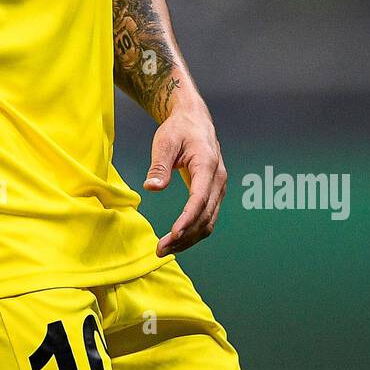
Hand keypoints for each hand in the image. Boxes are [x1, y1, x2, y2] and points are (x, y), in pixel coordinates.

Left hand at [144, 101, 227, 255]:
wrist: (194, 120)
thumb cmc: (179, 129)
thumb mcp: (165, 142)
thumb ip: (159, 166)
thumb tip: (152, 188)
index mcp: (207, 164)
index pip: (200, 199)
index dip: (187, 219)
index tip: (173, 234)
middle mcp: (218, 179)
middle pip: (205, 216)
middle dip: (184, 236)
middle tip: (160, 249)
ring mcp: (218, 187)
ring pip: (208, 221)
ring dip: (189, 238)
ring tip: (165, 249)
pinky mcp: (214, 193)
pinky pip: (207, 217)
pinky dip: (193, 231)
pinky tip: (176, 239)